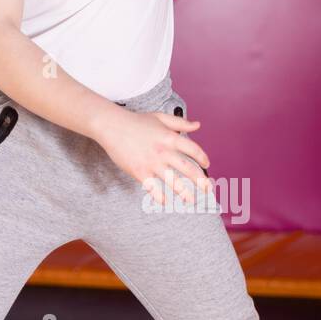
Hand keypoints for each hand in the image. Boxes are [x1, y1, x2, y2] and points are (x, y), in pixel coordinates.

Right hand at [94, 108, 211, 207]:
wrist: (112, 126)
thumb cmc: (135, 121)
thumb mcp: (160, 118)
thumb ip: (180, 122)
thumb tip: (198, 125)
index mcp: (170, 137)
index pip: (193, 150)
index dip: (202, 158)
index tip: (206, 165)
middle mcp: (164, 151)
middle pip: (188, 169)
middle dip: (201, 181)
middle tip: (208, 189)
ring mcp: (152, 162)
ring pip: (173, 181)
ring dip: (184, 193)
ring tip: (191, 200)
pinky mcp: (139, 171)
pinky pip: (153, 188)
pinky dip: (160, 196)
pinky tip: (164, 202)